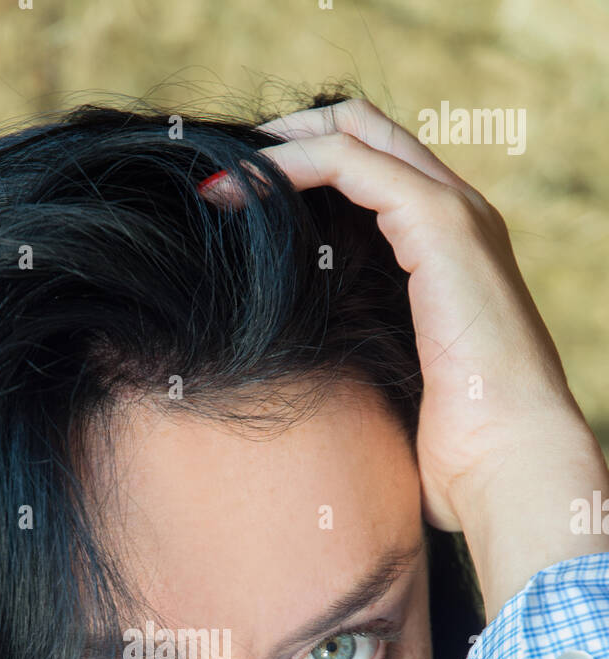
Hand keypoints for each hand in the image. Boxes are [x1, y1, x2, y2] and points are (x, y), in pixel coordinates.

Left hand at [198, 99, 608, 617]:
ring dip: (277, 149)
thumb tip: (293, 362)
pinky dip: (289, 167)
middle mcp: (458, 215)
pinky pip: (349, 162)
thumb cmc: (456, 448)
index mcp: (449, 249)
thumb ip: (356, 346)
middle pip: (365, 129)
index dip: (304, 167)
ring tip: (217, 185)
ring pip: (354, 132)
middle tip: (223, 177)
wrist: (507, 463)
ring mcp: (455, 213)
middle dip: (286, 139)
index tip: (240, 204)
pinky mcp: (441, 224)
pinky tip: (242, 195)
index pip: (373, 169)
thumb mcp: (389, 379)